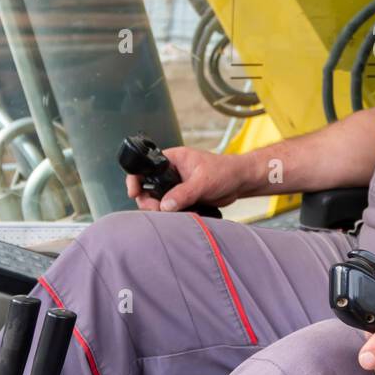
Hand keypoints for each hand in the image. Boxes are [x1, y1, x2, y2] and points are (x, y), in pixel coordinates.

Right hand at [124, 147, 242, 212]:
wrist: (240, 182)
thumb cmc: (225, 171)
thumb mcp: (203, 181)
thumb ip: (184, 193)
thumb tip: (165, 205)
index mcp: (172, 159)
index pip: (145, 167)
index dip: (136, 180)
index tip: (134, 192)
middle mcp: (171, 172)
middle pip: (147, 188)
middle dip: (149, 201)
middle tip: (158, 209)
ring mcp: (176, 186)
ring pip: (157, 200)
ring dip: (160, 209)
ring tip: (173, 213)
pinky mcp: (182, 198)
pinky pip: (170, 208)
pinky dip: (171, 214)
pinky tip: (182, 215)